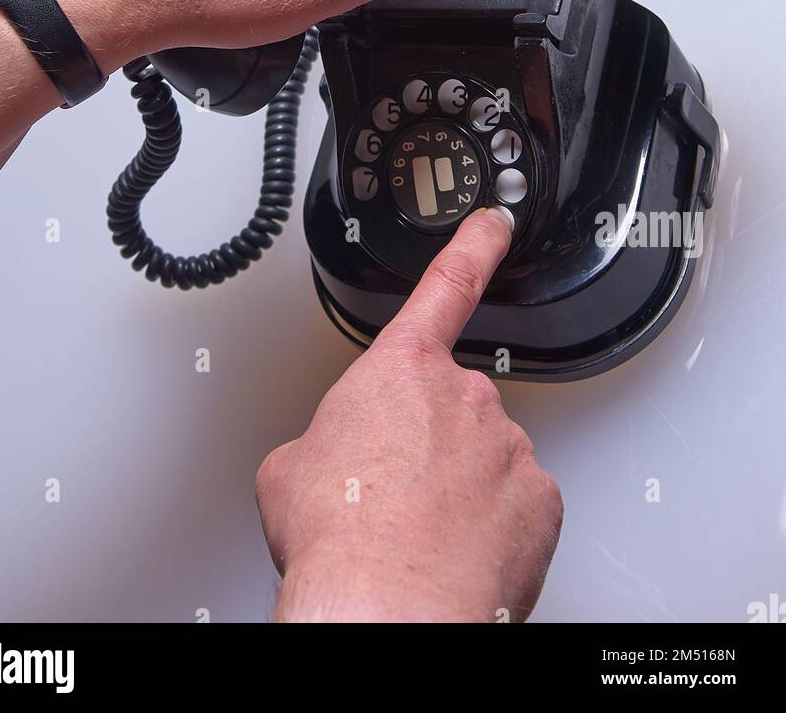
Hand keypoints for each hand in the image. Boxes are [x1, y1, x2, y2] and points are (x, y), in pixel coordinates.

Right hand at [256, 208, 562, 622]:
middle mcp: (463, 396)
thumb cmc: (338, 540)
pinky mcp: (541, 501)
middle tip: (396, 492)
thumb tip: (324, 464)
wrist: (386, 606)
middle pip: (452, 406)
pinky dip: (496, 527)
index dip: (473, 247)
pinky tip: (459, 552)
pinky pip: (519, 505)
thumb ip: (322, 440)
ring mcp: (507, 446)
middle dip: (429, 441)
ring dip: (461, 488)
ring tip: (421, 534)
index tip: (493, 223)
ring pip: (487, 458)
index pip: (446, 286)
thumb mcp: (289, 471)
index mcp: (400, 371)